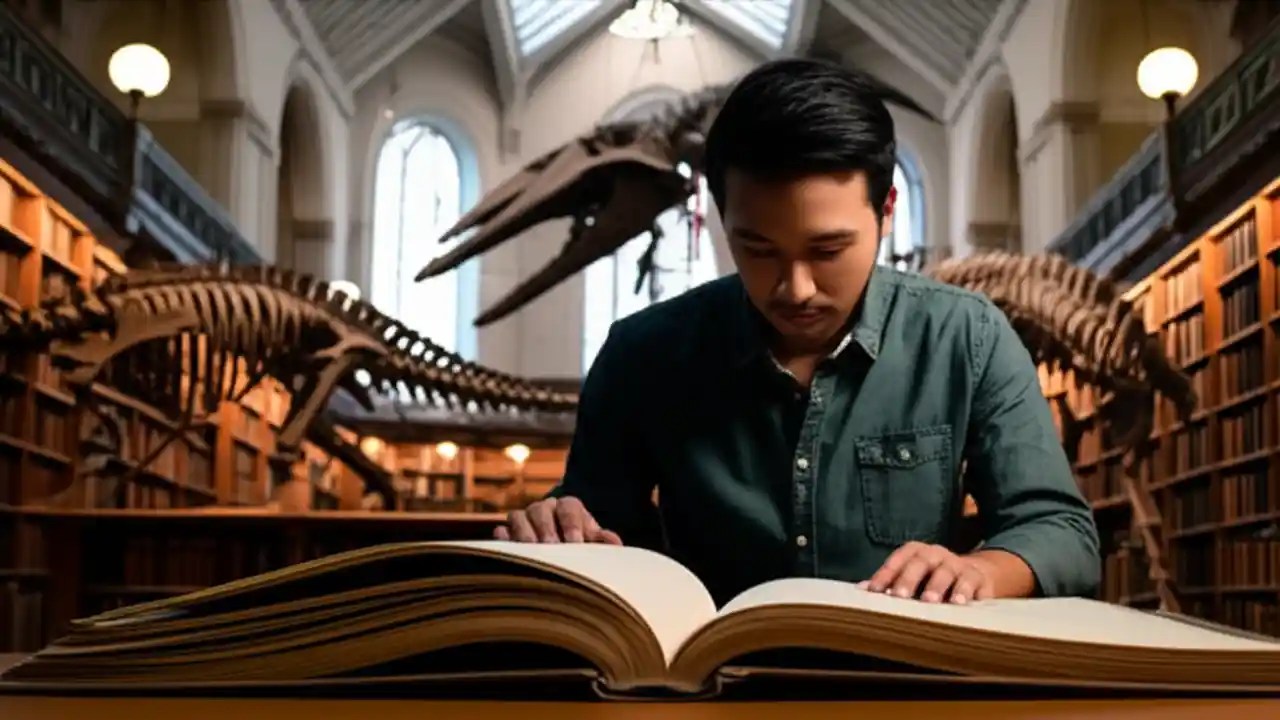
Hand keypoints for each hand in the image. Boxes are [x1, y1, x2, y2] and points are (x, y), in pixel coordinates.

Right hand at [493, 496, 622, 543]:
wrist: (560, 545)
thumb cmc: (580, 542)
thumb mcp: (592, 540)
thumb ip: (603, 541)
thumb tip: (615, 545)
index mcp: (567, 506)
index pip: (569, 507)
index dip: (572, 524)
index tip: (576, 543)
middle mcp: (543, 509)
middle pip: (540, 509)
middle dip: (546, 529)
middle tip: (552, 548)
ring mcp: (523, 519)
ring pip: (518, 516)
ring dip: (524, 533)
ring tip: (533, 551)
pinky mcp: (507, 533)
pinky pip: (501, 531)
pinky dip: (504, 539)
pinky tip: (509, 549)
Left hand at [858, 541, 994, 603]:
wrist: (976, 574)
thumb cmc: (934, 577)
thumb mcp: (913, 576)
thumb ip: (890, 582)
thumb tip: (861, 590)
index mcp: (917, 552)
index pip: (898, 558)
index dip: (886, 573)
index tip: (874, 591)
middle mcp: (937, 554)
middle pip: (921, 562)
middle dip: (909, 579)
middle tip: (899, 596)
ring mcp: (959, 564)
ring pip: (947, 572)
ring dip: (937, 586)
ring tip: (930, 601)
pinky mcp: (978, 578)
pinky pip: (972, 583)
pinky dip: (966, 593)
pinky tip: (960, 604)